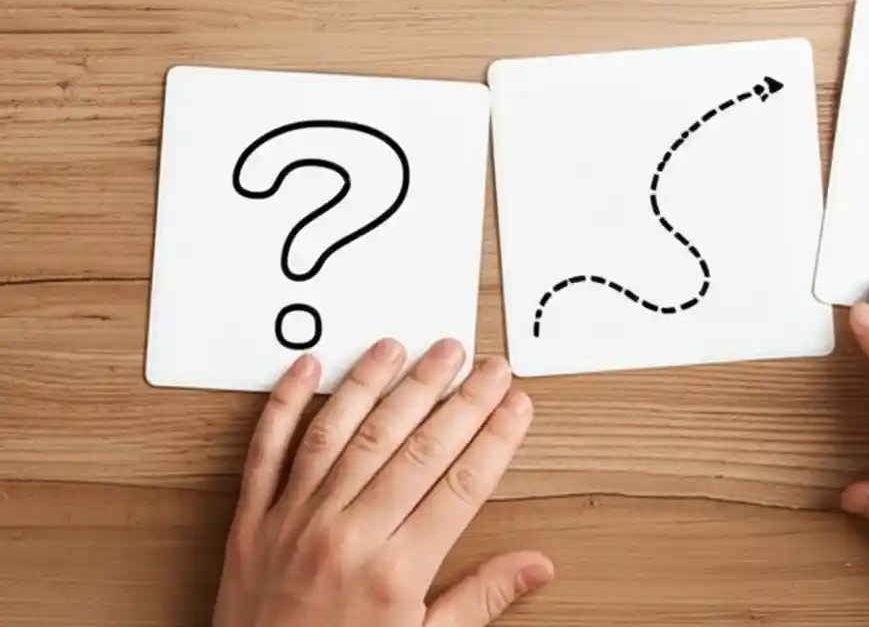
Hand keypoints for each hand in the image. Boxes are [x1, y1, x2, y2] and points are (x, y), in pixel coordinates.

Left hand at [213, 338, 552, 626]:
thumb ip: (480, 600)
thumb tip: (536, 566)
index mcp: (395, 573)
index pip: (462, 483)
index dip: (495, 436)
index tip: (517, 404)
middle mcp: (346, 536)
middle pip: (415, 447)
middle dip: (458, 398)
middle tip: (486, 363)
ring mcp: (295, 522)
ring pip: (347, 433)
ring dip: (383, 383)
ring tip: (414, 349)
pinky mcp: (252, 521)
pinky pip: (268, 450)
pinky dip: (284, 404)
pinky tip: (310, 367)